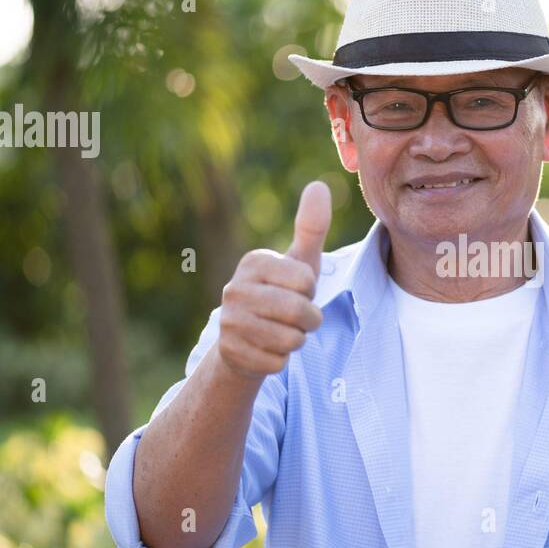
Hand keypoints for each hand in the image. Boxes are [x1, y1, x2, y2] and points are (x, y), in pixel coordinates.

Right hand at [217, 181, 331, 379]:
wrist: (244, 339)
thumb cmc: (281, 294)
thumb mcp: (300, 262)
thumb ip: (312, 227)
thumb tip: (320, 185)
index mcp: (253, 262)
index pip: (306, 280)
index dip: (311, 291)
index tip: (297, 290)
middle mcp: (234, 288)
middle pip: (300, 311)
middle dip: (309, 320)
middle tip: (296, 317)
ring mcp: (228, 322)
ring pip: (290, 340)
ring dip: (296, 340)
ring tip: (282, 331)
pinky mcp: (229, 353)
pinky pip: (277, 363)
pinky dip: (280, 360)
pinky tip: (266, 349)